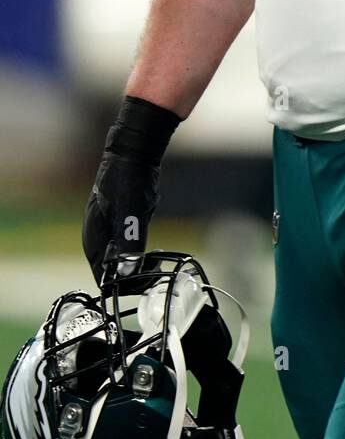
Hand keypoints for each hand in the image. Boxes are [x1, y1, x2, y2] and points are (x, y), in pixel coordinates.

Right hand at [82, 150, 160, 291]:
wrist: (131, 153)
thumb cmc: (128, 179)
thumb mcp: (131, 211)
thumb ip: (128, 240)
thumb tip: (126, 271)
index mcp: (93, 238)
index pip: (102, 277)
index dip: (123, 285)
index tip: (145, 283)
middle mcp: (97, 239)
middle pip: (110, 272)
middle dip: (132, 278)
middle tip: (156, 273)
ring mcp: (107, 232)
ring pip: (119, 262)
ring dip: (137, 268)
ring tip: (157, 264)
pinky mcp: (118, 226)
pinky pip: (125, 250)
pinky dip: (138, 256)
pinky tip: (153, 254)